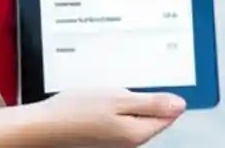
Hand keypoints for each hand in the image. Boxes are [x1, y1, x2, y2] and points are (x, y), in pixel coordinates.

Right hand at [36, 89, 185, 146]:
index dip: (165, 97)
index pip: (167, 116)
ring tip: (112, 90)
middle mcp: (129, 142)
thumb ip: (151, 104)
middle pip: (150, 118)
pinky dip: (115, 108)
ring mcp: (115, 142)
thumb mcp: (119, 99)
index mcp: (138, 133)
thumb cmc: (78, 110)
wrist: (45, 125)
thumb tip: (180, 105)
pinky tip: (102, 99)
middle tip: (129, 84)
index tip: (158, 82)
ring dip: (129, 102)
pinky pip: (118, 120)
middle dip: (146, 99)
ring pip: (133, 118)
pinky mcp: (102, 138)